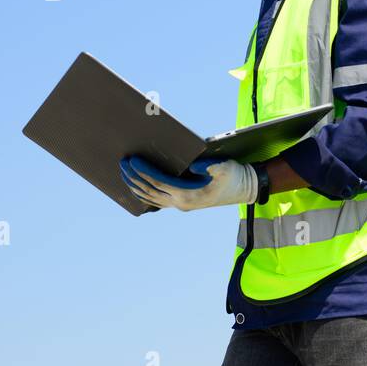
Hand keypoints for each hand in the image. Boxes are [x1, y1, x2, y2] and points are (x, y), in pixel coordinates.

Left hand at [119, 155, 257, 210]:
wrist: (244, 189)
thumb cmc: (235, 176)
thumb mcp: (226, 168)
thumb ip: (211, 166)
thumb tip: (194, 165)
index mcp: (188, 195)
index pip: (159, 183)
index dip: (143, 172)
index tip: (132, 160)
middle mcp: (180, 203)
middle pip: (149, 191)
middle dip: (133, 177)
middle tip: (121, 163)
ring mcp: (179, 205)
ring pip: (150, 197)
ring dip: (135, 185)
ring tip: (123, 172)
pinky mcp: (180, 202)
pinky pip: (156, 200)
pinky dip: (143, 192)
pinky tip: (135, 184)